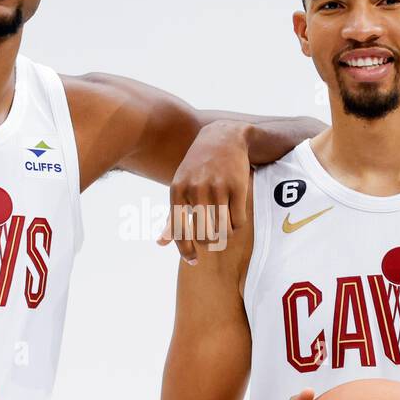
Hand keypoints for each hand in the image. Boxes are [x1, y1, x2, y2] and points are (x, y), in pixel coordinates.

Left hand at [158, 120, 250, 263]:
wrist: (223, 137)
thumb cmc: (197, 167)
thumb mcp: (180, 187)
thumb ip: (173, 217)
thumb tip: (161, 243)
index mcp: (177, 191)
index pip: (180, 231)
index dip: (186, 250)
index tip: (193, 262)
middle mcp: (196, 189)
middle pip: (204, 235)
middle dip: (209, 243)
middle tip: (212, 239)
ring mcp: (218, 187)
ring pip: (223, 231)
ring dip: (224, 235)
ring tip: (223, 227)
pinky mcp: (238, 186)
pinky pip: (238, 221)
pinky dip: (236, 224)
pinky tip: (234, 215)